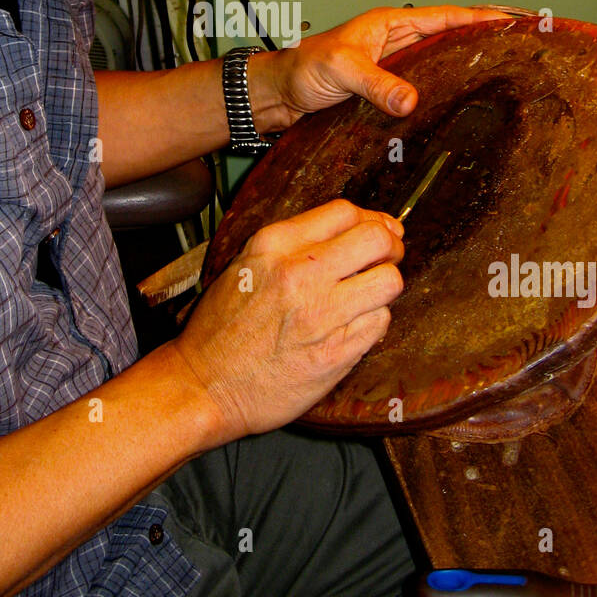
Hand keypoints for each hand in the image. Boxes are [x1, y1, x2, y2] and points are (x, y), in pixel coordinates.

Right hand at [171, 200, 404, 440]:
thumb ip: (294, 243)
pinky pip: (380, 322)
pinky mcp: (337, 351)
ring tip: (368, 296)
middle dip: (390, 247)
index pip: (344, 212)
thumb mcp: (247, 264)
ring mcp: (321, 312)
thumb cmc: (222, 328)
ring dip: (384, 287)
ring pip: (388, 280)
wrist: (205, 384)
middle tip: (386, 260)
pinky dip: (374, 322)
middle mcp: (300, 272)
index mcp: (275, 245)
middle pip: (376, 239)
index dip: (371, 219)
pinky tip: (353, 327)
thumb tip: (353, 229)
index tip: (378, 231)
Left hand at [261, 4, 508, 126]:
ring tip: (501, 78)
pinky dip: (441, 95)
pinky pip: (422, 90)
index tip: (513, 19)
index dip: (481, 17)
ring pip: (438, 64)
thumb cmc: (300, 68)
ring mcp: (391, 68)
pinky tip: (457, 108)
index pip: (446, 17)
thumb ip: (375, 83)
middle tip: (520, 48)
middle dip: (483, 40)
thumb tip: (410, 100)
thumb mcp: (341, 69)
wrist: (276, 95)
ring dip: (465, 68)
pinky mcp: (384, 92)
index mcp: (390, 25)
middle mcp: (394, 44)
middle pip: (450, 38)